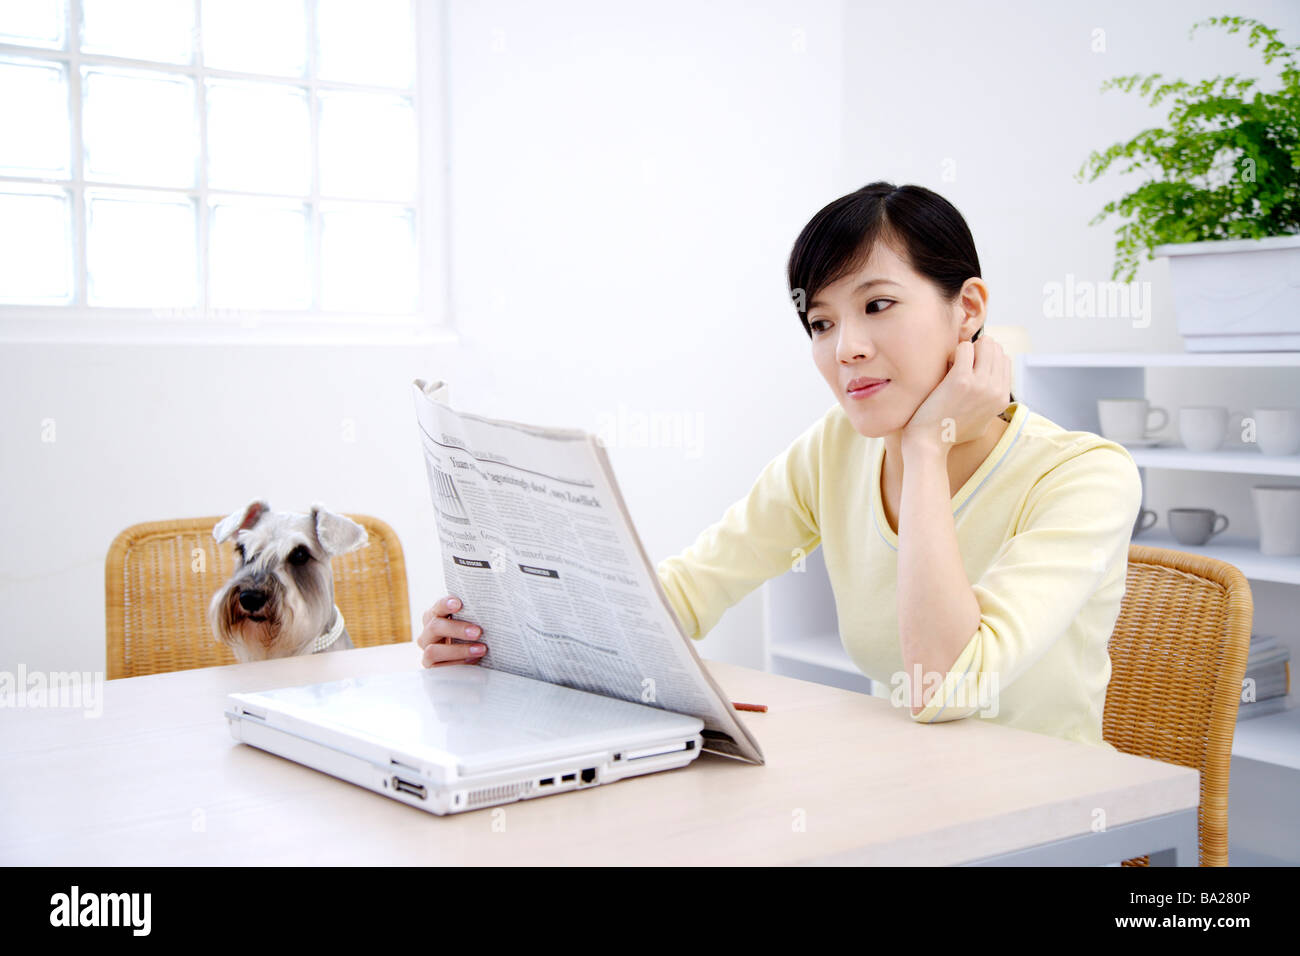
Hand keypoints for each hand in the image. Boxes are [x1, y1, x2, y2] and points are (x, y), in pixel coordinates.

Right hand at [416, 595, 487, 666]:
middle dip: (457, 629)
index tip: (458, 603)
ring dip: (459, 650)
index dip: (445, 604)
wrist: (469, 659)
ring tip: (481, 649)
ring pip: (434, 650)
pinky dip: (459, 663)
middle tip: (478, 632)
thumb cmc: (470, 635)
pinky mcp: (431, 668)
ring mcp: (427, 650)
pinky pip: (441, 667)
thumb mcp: (470, 623)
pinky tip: (474, 660)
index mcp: (436, 616)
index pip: (437, 607)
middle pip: (435, 627)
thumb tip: (490, 609)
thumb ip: (472, 616)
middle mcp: (428, 632)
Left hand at [901, 335, 1011, 449]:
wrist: (929, 443)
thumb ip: (990, 406)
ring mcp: (981, 384)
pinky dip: (955, 351)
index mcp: (1003, 398)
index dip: (986, 357)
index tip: (970, 364)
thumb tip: (994, 388)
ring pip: (985, 344)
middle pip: (996, 349)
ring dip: (967, 348)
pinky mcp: (961, 380)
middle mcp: (996, 391)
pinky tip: (946, 364)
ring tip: (954, 362)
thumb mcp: (982, 424)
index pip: (1005, 361)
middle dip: (978, 349)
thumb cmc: (949, 433)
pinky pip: (965, 348)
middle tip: (960, 361)